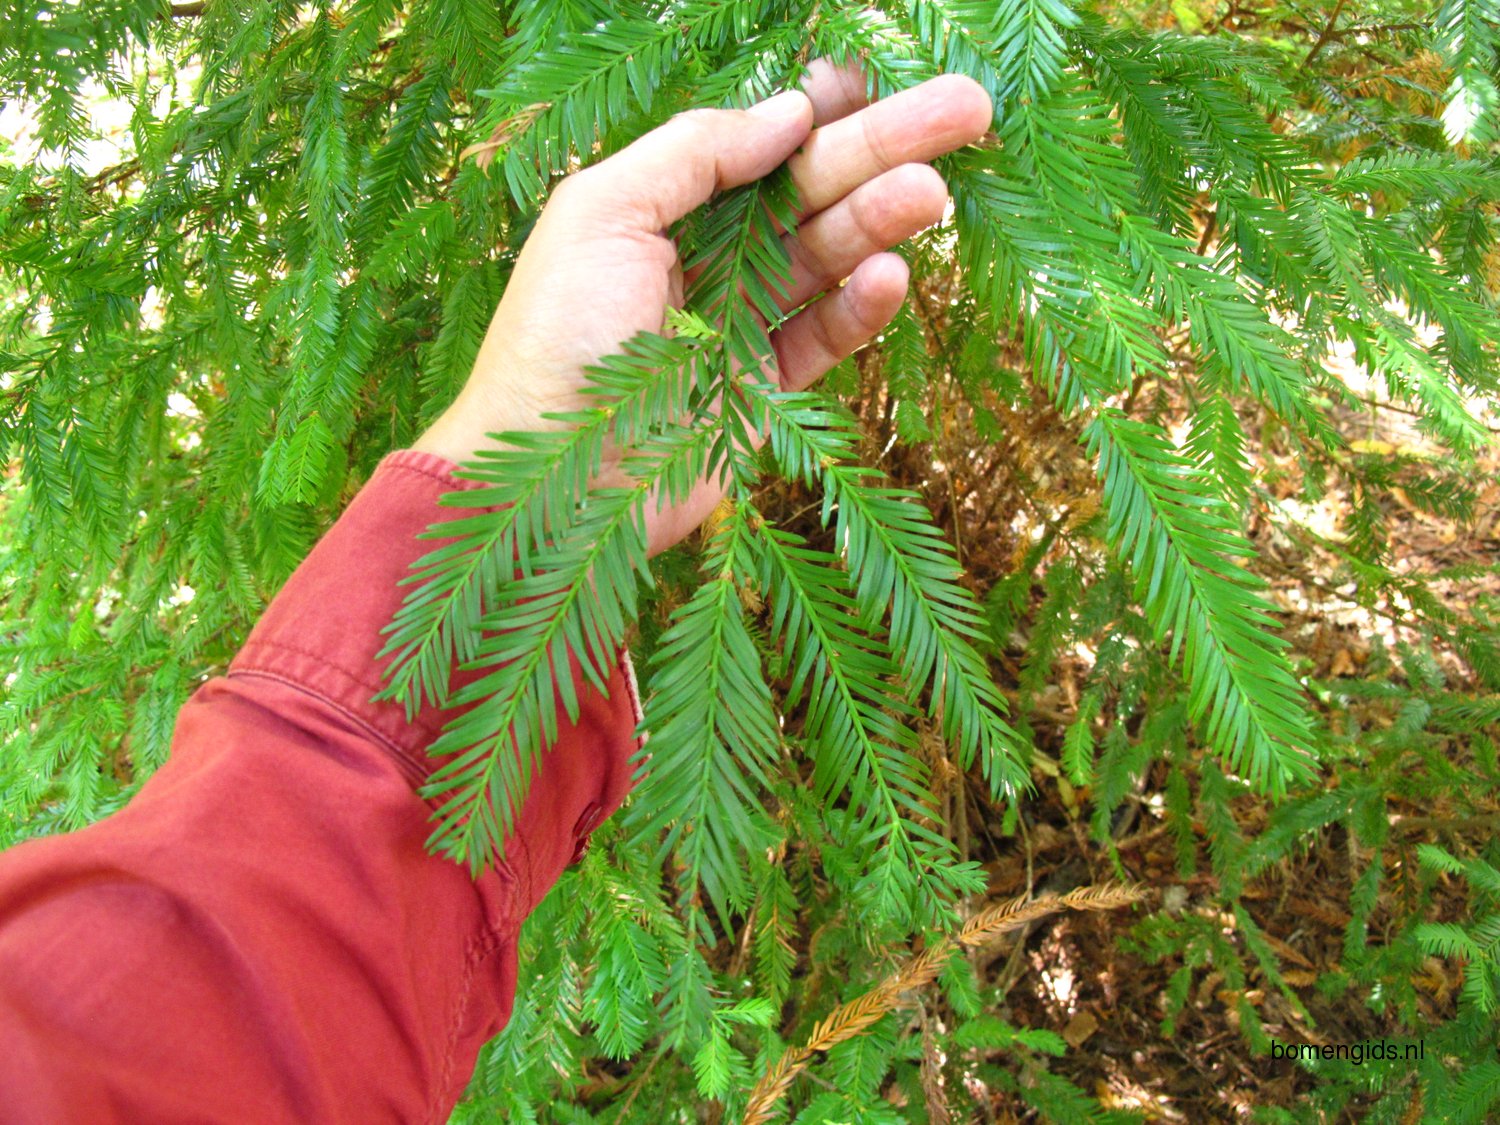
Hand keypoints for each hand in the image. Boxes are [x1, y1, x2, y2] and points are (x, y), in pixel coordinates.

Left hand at [413, 63, 991, 554]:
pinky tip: (894, 274)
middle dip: (884, 148)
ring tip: (933, 193)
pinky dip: (862, 305)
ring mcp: (737, 326)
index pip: (757, 145)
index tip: (876, 80)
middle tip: (968, 110)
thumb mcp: (602, 212)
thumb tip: (789, 110)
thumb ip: (694, 151)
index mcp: (659, 207)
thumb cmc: (556, 336)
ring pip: (827, 257)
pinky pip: (826, 336)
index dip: (819, 112)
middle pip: (808, 190)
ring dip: (882, 219)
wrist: (548, 481)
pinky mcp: (764, 392)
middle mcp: (704, 260)